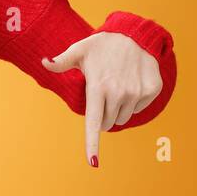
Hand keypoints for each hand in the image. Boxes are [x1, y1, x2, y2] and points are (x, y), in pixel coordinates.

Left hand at [41, 32, 162, 167]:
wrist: (135, 34)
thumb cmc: (102, 45)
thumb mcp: (79, 50)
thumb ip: (61, 61)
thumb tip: (44, 63)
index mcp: (98, 88)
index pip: (93, 122)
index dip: (92, 144)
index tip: (93, 162)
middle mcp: (119, 93)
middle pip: (108, 123)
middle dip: (102, 115)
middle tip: (102, 95)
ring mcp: (137, 93)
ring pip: (123, 118)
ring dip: (117, 110)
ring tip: (116, 88)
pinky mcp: (152, 90)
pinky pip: (139, 109)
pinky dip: (133, 102)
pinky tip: (130, 83)